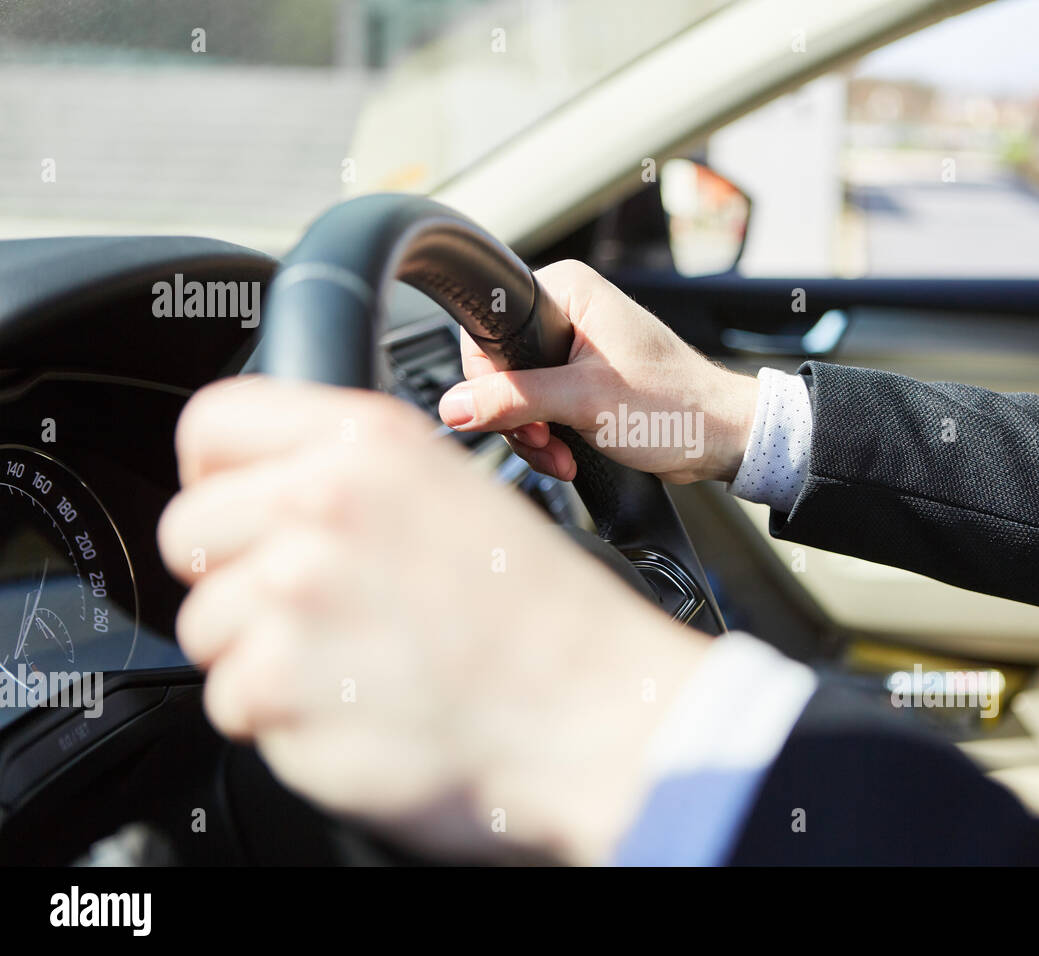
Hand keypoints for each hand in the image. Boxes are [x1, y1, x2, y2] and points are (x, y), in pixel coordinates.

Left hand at [157, 377, 709, 863]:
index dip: (219, 475)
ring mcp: (292, 596)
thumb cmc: (541, 614)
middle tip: (311, 606)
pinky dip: (281, 717)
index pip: (212, 426)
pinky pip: (230, 700)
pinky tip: (354, 705)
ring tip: (351, 662)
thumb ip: (350, 475)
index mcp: (366, 444)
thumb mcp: (454, 492)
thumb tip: (262, 493)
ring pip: (205, 624)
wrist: (591, 710)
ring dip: (260, 652)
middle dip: (235, 573)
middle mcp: (319, 506)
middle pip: (188, 529)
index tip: (242, 510)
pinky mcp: (279, 686)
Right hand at [437, 260, 757, 483]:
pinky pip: (542, 407)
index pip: (491, 326)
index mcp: (569, 291)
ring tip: (561, 455)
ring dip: (533, 434)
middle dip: (516, 416)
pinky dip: (548, 437)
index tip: (503, 411)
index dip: (487, 376)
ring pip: (519, 394)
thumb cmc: (674, 405)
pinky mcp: (583, 379)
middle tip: (541, 440)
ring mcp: (576, 347)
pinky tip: (568, 455)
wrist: (721, 437)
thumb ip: (513, 400)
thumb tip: (456, 406)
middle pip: (501, 366)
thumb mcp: (582, 402)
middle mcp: (570, 311)